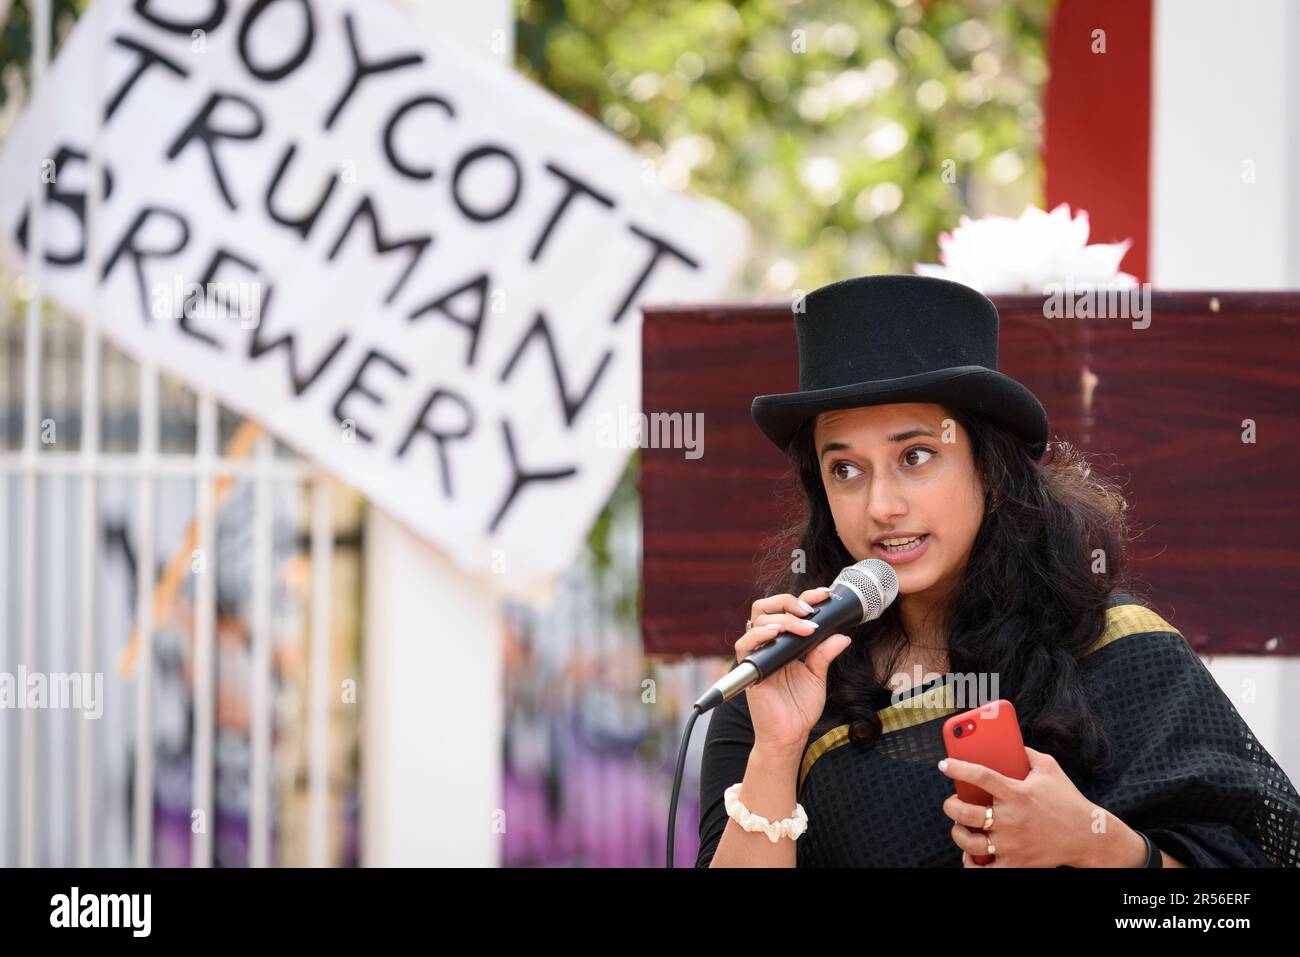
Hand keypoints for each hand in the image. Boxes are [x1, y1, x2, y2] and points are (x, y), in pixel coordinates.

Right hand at [735, 587, 851, 756]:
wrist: (789, 735)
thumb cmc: (799, 708)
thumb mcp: (817, 676)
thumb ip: (824, 653)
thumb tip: (842, 635)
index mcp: (784, 643)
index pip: (788, 611)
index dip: (803, 598)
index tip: (824, 595)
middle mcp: (768, 645)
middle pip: (766, 607)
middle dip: (788, 601)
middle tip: (809, 609)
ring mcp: (758, 655)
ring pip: (758, 620)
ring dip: (783, 618)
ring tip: (803, 627)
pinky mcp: (749, 669)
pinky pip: (745, 644)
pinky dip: (759, 635)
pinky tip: (776, 634)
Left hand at [939, 746, 1096, 867]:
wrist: (1089, 837)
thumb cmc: (1067, 799)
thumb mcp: (1049, 768)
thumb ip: (1025, 752)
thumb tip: (1006, 741)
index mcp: (1017, 792)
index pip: (980, 776)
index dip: (957, 768)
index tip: (944, 764)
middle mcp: (1012, 818)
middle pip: (965, 812)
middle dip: (950, 804)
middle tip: (952, 801)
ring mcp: (1012, 843)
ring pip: (970, 842)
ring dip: (958, 833)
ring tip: (960, 825)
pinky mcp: (1017, 862)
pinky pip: (986, 870)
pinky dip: (972, 863)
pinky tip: (970, 855)